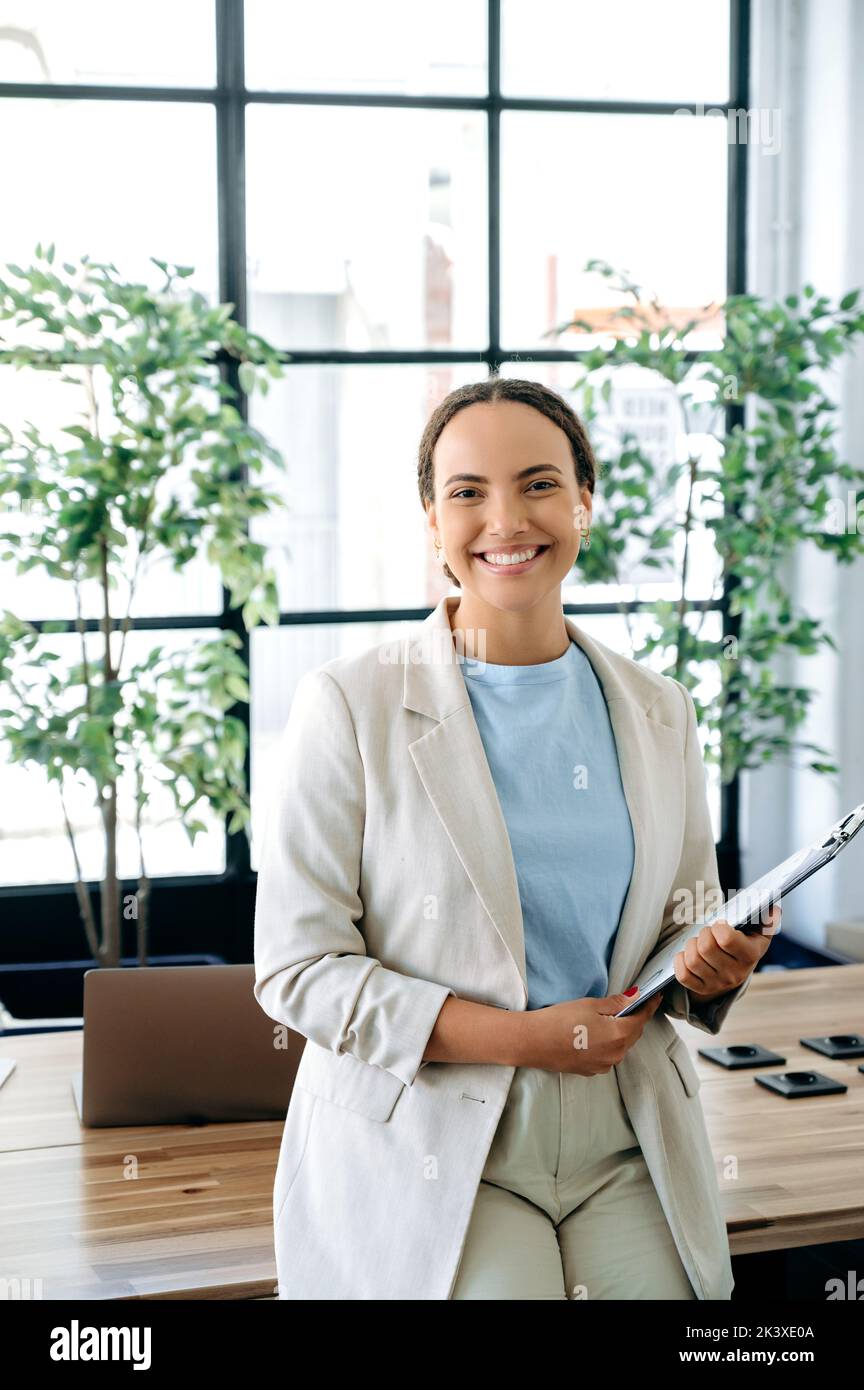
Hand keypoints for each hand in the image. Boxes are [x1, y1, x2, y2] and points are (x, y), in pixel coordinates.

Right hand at [518, 988, 665, 1074]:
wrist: (533, 1042)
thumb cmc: (560, 1020)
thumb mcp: (590, 1005)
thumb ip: (616, 1003)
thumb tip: (635, 997)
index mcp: (619, 1035)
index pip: (641, 1018)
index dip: (649, 1006)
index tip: (655, 997)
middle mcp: (616, 1054)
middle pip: (633, 1034)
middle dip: (633, 1019)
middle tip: (630, 1004)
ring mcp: (603, 1065)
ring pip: (620, 1046)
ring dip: (620, 1033)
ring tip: (608, 1019)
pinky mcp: (591, 1071)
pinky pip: (607, 1055)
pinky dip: (607, 1044)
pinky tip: (593, 1035)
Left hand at [672, 904, 780, 1001]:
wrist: (736, 970)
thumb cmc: (744, 942)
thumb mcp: (758, 931)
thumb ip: (766, 919)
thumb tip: (774, 909)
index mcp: (751, 955)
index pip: (726, 939)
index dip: (719, 927)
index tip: (721, 925)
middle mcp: (736, 974)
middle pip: (706, 947)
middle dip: (703, 934)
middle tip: (708, 933)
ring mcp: (718, 984)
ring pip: (693, 960)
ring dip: (690, 946)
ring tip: (698, 943)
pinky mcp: (702, 989)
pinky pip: (683, 975)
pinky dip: (680, 961)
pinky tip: (688, 955)